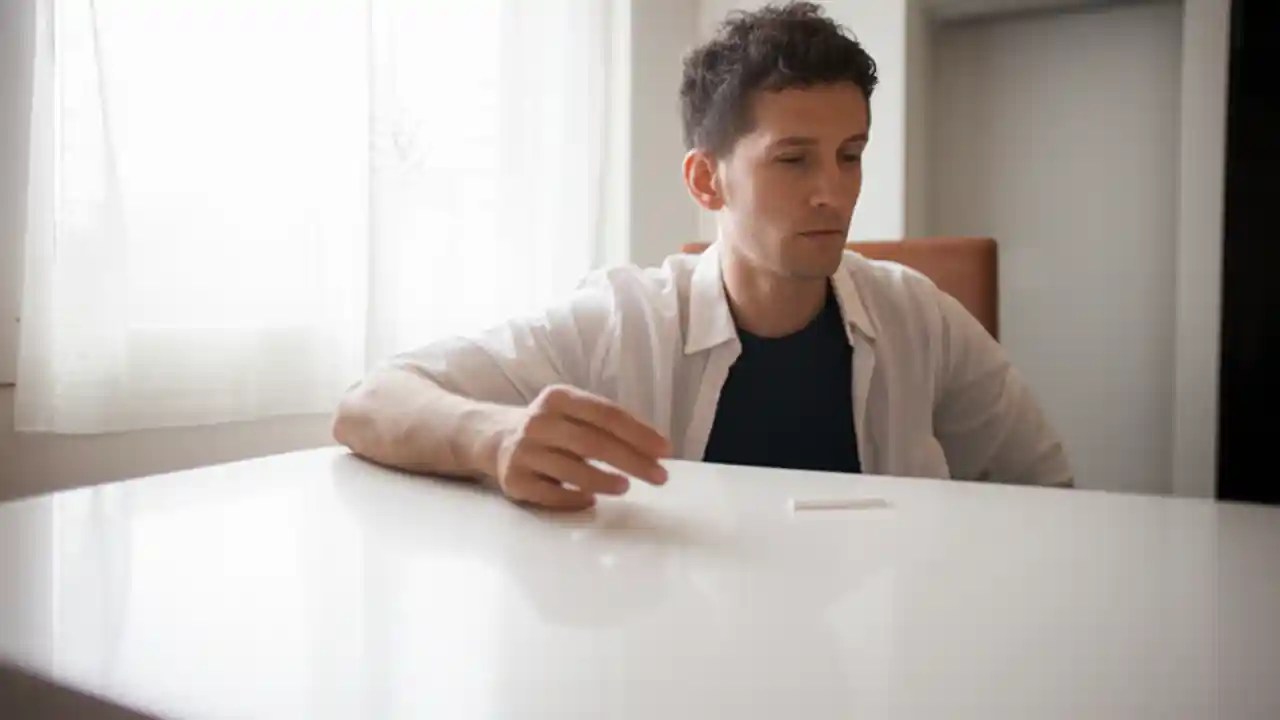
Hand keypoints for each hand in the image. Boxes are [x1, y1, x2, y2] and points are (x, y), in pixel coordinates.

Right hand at [492, 385, 671, 510]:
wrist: (497, 438)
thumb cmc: (553, 427)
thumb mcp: (573, 412)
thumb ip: (606, 424)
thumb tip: (653, 449)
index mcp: (559, 398)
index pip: (606, 414)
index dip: (639, 433)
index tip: (666, 450)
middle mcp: (539, 422)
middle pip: (592, 442)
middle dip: (631, 461)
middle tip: (659, 476)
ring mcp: (524, 451)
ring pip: (572, 470)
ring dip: (605, 481)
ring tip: (626, 487)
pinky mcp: (514, 480)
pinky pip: (551, 494)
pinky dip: (575, 498)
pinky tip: (592, 500)